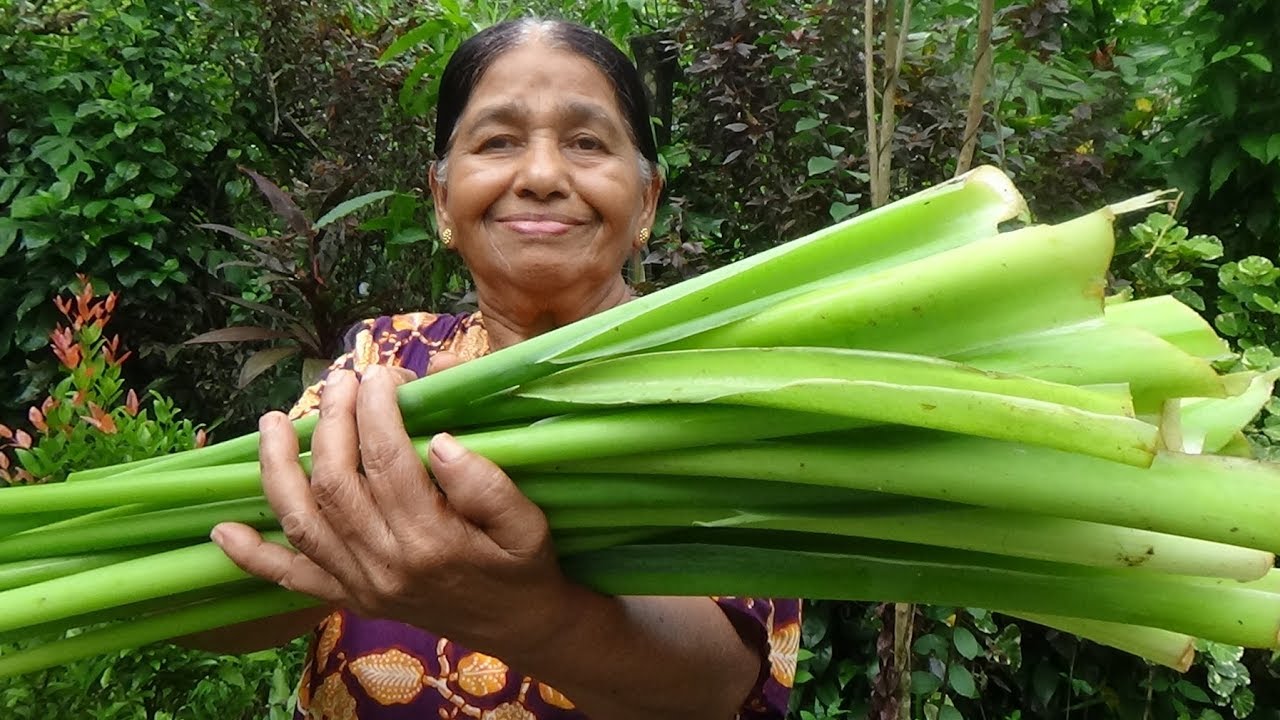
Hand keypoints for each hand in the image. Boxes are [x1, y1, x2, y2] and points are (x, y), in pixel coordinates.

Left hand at [211, 361, 572, 656]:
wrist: (519, 626)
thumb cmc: (523, 566)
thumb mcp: (528, 523)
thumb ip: (489, 484)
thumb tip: (443, 441)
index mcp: (432, 541)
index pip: (389, 459)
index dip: (378, 409)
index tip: (384, 373)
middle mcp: (386, 565)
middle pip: (337, 482)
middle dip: (332, 421)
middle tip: (341, 380)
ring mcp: (360, 584)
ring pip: (302, 520)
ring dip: (278, 468)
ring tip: (273, 422)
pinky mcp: (348, 598)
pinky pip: (291, 580)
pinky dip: (254, 558)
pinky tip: (223, 532)